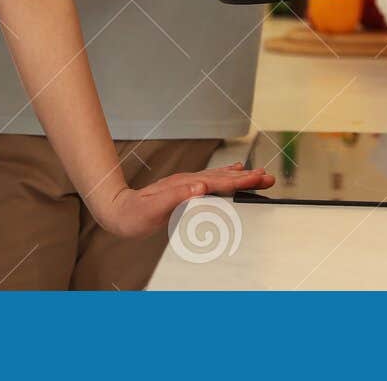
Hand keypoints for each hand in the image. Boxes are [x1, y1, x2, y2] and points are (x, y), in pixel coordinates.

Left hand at [92, 162, 276, 237]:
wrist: (118, 210)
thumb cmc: (135, 213)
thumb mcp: (153, 208)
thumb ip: (176, 196)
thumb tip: (200, 186)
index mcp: (185, 186)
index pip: (218, 183)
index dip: (240, 181)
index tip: (259, 178)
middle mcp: (188, 182)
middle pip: (223, 178)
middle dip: (246, 177)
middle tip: (269, 176)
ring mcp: (186, 184)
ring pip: (218, 178)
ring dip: (239, 176)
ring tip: (257, 173)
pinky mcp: (184, 190)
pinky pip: (211, 182)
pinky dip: (224, 177)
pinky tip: (230, 175)